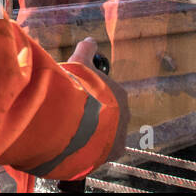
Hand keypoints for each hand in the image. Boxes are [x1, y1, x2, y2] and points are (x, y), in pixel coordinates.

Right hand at [68, 38, 130, 163]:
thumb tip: (89, 40)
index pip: (109, 97)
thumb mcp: (79, 63)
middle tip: (74, 117)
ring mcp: (118, 137)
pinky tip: (74, 147)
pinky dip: (87, 150)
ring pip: (105, 137)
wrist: (74, 117)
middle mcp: (124, 117)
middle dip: (93, 117)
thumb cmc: (77, 87)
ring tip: (71, 133)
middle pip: (109, 117)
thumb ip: (86, 51)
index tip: (79, 98)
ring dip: (90, 135)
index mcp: (120, 95)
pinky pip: (99, 153)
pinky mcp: (109, 155)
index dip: (92, 96)